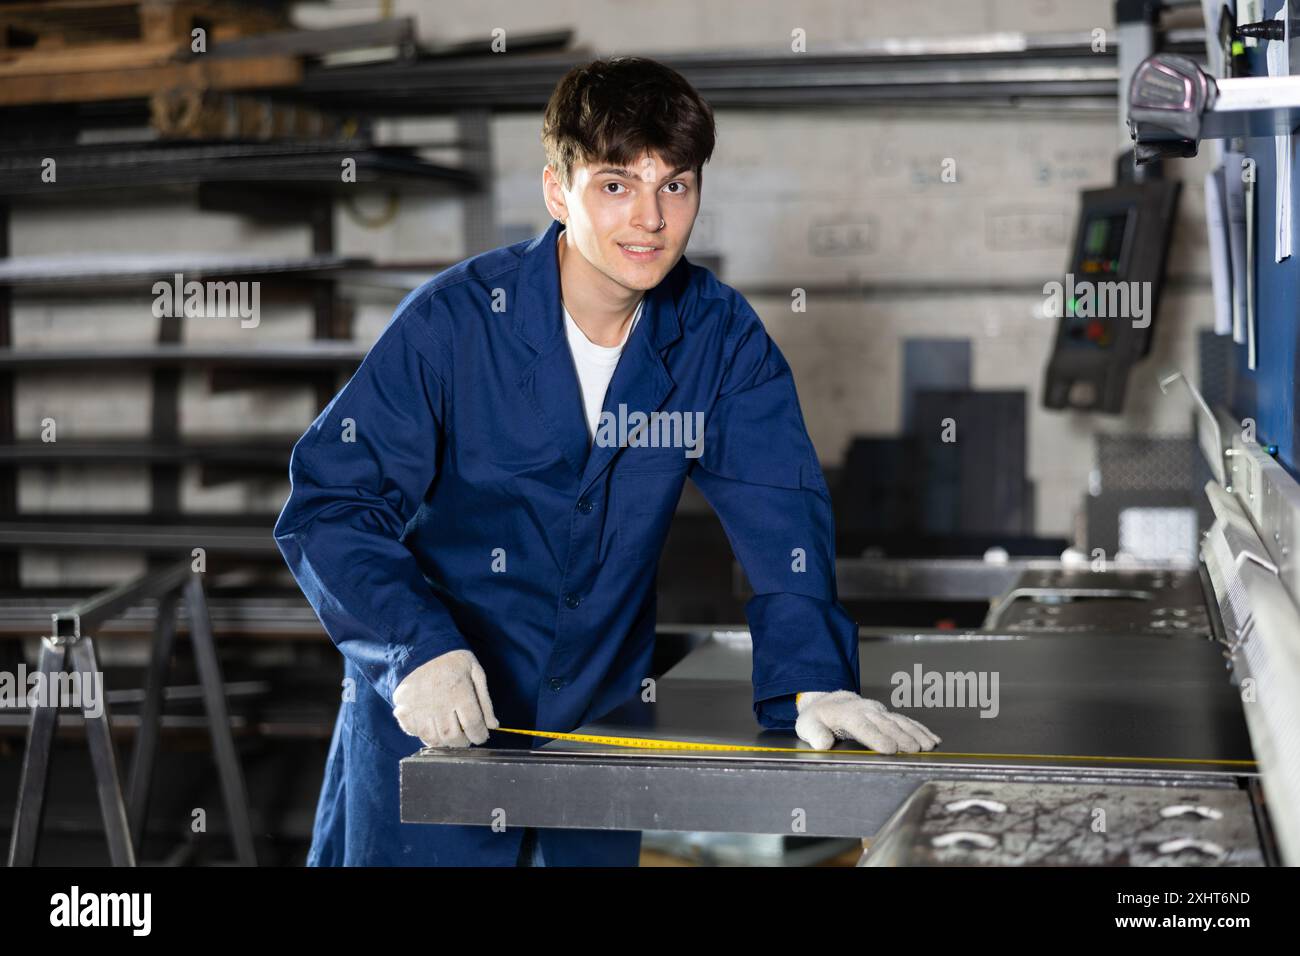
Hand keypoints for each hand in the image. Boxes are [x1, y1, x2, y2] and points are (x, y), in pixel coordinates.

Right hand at [392, 649, 498, 747]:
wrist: (418, 645)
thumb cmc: (450, 658)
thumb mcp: (475, 672)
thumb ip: (485, 701)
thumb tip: (493, 725)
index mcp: (459, 692)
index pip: (473, 725)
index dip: (480, 736)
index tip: (482, 736)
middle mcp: (439, 704)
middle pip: (453, 737)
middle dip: (463, 742)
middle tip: (466, 738)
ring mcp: (419, 708)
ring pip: (433, 739)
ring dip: (444, 742)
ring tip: (450, 736)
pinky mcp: (403, 709)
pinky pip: (414, 732)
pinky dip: (424, 735)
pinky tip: (432, 729)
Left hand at [795, 690, 940, 753]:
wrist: (829, 701)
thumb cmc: (818, 718)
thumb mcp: (807, 725)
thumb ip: (815, 734)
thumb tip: (822, 743)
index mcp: (846, 714)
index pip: (862, 726)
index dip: (877, 737)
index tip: (889, 749)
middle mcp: (866, 710)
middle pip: (886, 724)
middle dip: (901, 737)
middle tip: (914, 750)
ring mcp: (879, 711)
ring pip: (900, 721)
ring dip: (916, 733)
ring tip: (928, 746)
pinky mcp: (888, 715)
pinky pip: (907, 721)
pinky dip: (921, 729)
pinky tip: (932, 739)